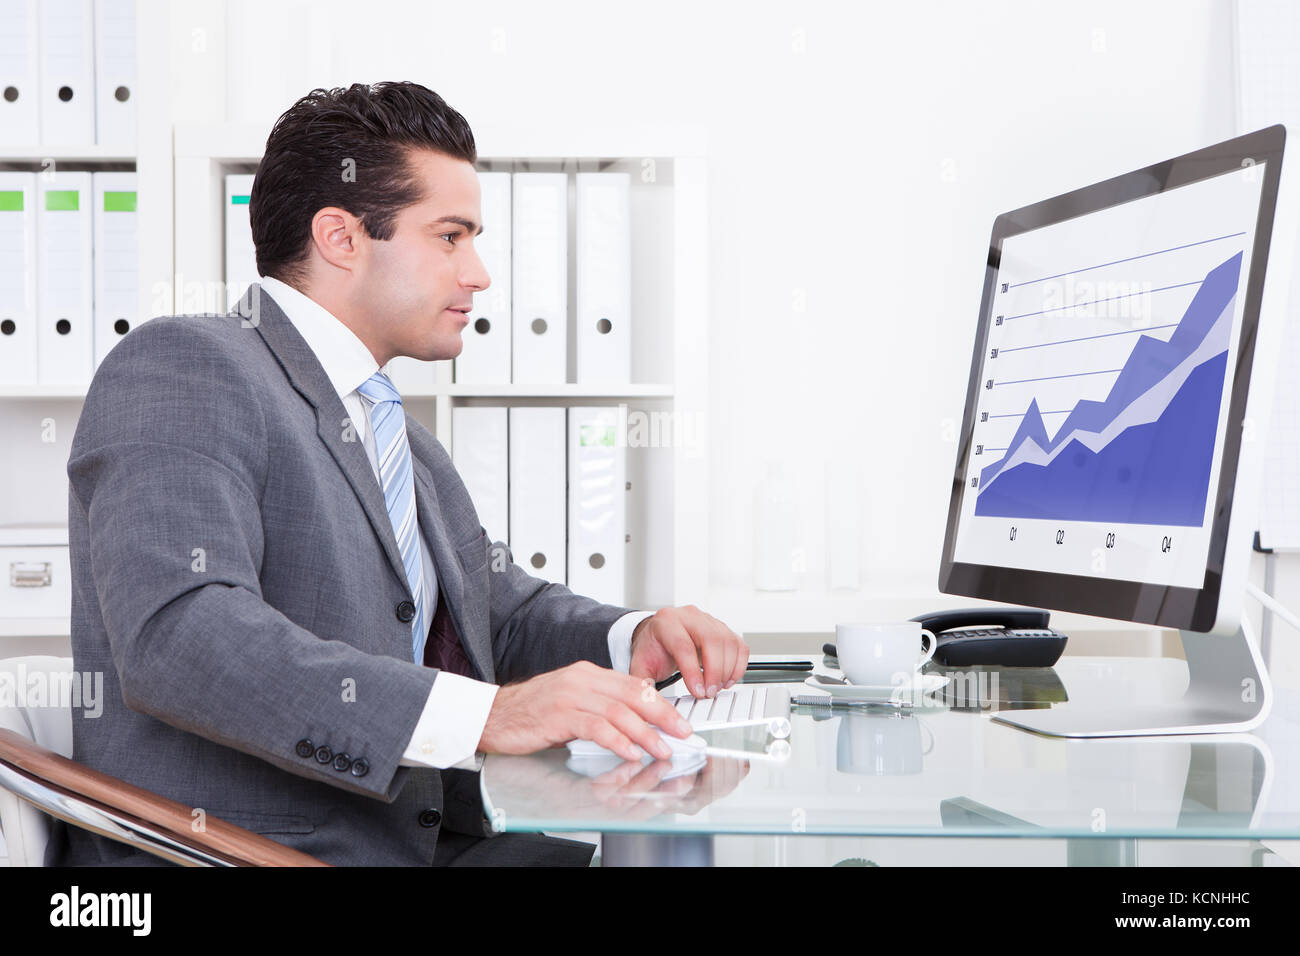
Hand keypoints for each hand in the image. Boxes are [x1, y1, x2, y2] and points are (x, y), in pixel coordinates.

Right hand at [478, 661, 693, 760]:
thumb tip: (633, 725)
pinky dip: (617, 740)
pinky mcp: (558, 715)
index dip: (661, 704)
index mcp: (588, 674)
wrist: (490, 715)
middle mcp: (582, 680)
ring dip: (645, 733)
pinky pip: (596, 727)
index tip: (679, 722)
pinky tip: (630, 752)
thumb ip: (598, 707)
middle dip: (663, 717)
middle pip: (633, 696)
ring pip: (619, 712)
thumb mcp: (570, 702)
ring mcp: (570, 696)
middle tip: (683, 734)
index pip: (634, 685)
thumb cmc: (529, 713)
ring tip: (662, 750)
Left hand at [628, 605, 749, 698]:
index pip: (683, 645)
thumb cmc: (651, 650)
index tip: (697, 691)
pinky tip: (727, 679)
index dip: (693, 671)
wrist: (658, 636)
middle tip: (709, 693)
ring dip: (727, 670)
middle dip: (714, 671)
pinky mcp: (723, 628)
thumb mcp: (640, 666)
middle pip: (711, 640)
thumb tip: (652, 705)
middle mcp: (689, 617)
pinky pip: (739, 645)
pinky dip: (738, 665)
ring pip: (728, 641)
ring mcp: (709, 620)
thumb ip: (643, 685)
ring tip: (716, 688)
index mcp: (666, 622)